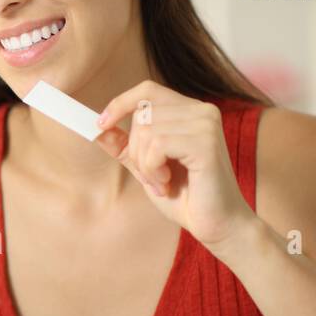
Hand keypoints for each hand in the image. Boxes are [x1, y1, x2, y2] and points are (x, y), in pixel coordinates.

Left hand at [93, 80, 257, 249]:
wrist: (218, 225)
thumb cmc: (186, 197)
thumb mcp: (146, 167)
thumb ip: (125, 146)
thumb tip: (98, 127)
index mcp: (190, 111)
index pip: (148, 90)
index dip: (120, 103)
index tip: (100, 124)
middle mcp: (202, 111)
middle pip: (141, 114)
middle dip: (135, 150)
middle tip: (153, 176)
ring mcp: (206, 124)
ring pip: (146, 130)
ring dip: (145, 164)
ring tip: (163, 182)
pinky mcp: (206, 142)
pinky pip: (157, 145)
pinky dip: (153, 169)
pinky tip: (168, 183)